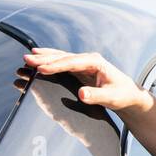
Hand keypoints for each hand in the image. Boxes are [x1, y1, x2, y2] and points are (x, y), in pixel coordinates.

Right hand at [21, 48, 150, 113]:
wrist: (128, 94)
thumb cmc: (122, 95)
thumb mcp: (112, 98)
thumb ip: (97, 95)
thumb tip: (82, 93)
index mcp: (96, 62)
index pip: (72, 62)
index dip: (56, 65)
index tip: (41, 69)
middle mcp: (88, 59)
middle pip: (63, 57)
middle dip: (45, 58)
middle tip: (27, 58)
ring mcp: (83, 64)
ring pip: (60, 58)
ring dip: (44, 58)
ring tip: (27, 57)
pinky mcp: (79, 70)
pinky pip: (61, 64)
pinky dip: (49, 63)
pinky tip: (38, 61)